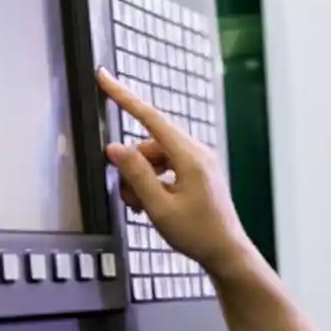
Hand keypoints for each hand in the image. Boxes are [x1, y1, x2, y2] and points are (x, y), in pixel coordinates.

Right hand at [97, 68, 253, 275]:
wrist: (227, 253)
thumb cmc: (198, 233)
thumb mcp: (158, 206)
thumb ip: (135, 174)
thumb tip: (115, 147)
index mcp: (191, 157)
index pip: (151, 117)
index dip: (124, 97)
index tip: (103, 77)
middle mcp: (198, 154)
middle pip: (149, 144)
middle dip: (132, 168)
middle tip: (131, 201)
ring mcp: (200, 162)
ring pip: (155, 158)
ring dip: (141, 179)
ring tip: (142, 208)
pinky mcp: (199, 173)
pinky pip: (166, 167)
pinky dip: (153, 182)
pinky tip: (152, 205)